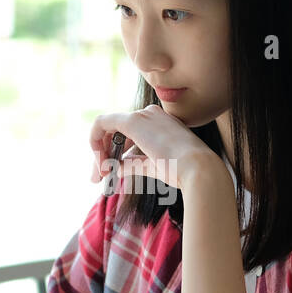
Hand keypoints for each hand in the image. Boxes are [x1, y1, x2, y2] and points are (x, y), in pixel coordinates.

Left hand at [88, 103, 215, 191]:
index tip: (109, 171)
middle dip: (101, 154)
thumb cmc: (182, 171)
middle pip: (115, 132)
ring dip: (98, 152)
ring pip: (107, 130)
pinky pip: (102, 124)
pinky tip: (98, 162)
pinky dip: (95, 142)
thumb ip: (133, 164)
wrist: (197, 169)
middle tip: (97, 177)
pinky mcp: (132, 121)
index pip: (128, 135)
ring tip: (99, 175)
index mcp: (159, 123)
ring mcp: (142, 116)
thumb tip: (115, 168)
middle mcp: (150, 115)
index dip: (114, 151)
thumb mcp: (153, 166)